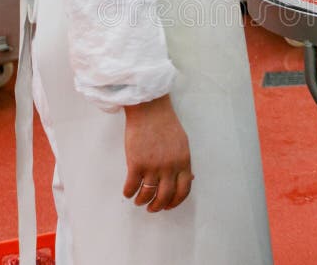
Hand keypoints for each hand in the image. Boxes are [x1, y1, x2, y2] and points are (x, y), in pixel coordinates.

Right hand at [122, 95, 192, 211]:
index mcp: (183, 161)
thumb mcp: (182, 143)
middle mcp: (170, 167)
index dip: (175, 202)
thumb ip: (184, 162)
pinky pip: (132, 186)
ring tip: (139, 201)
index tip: (168, 206)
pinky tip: (128, 191)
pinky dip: (129, 192)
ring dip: (142, 201)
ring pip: (147, 194)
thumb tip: (188, 179)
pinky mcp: (136, 163)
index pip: (183, 190)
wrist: (149, 109)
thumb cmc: (165, 123)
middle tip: (152, 208)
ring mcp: (153, 166)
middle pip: (165, 196)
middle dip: (157, 206)